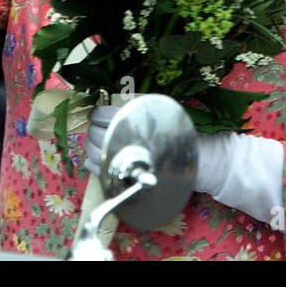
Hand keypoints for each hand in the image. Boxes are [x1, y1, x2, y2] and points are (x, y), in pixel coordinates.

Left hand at [84, 104, 229, 193]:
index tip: (98, 115)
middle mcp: (126, 138)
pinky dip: (92, 163)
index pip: (104, 115)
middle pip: (95, 133)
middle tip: (98, 128)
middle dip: (93, 131)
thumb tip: (108, 110)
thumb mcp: (158, 116)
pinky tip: (95, 158)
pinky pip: (96, 169)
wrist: (194, 160)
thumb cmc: (176, 136)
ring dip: (91, 146)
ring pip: (93, 151)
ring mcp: (122, 159)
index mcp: (135, 120)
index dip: (97, 114)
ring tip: (98, 142)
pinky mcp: (124, 176)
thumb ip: (136, 112)